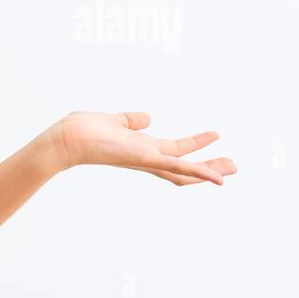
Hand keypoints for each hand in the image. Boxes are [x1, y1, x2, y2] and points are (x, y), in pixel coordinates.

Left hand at [44, 111, 236, 185]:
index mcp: (140, 148)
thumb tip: (146, 119)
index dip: (194, 147)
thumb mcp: (114, 121)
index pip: (174, 152)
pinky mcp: (145, 158)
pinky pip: (176, 167)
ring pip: (184, 171)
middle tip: (233, 166)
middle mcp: (145, 158)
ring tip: (232, 169)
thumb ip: (130, 121)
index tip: (215, 137)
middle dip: (208, 167)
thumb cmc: (81, 131)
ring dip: (209, 171)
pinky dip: (198, 173)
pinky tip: (217, 178)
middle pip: (183, 167)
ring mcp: (146, 160)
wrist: (65, 138)